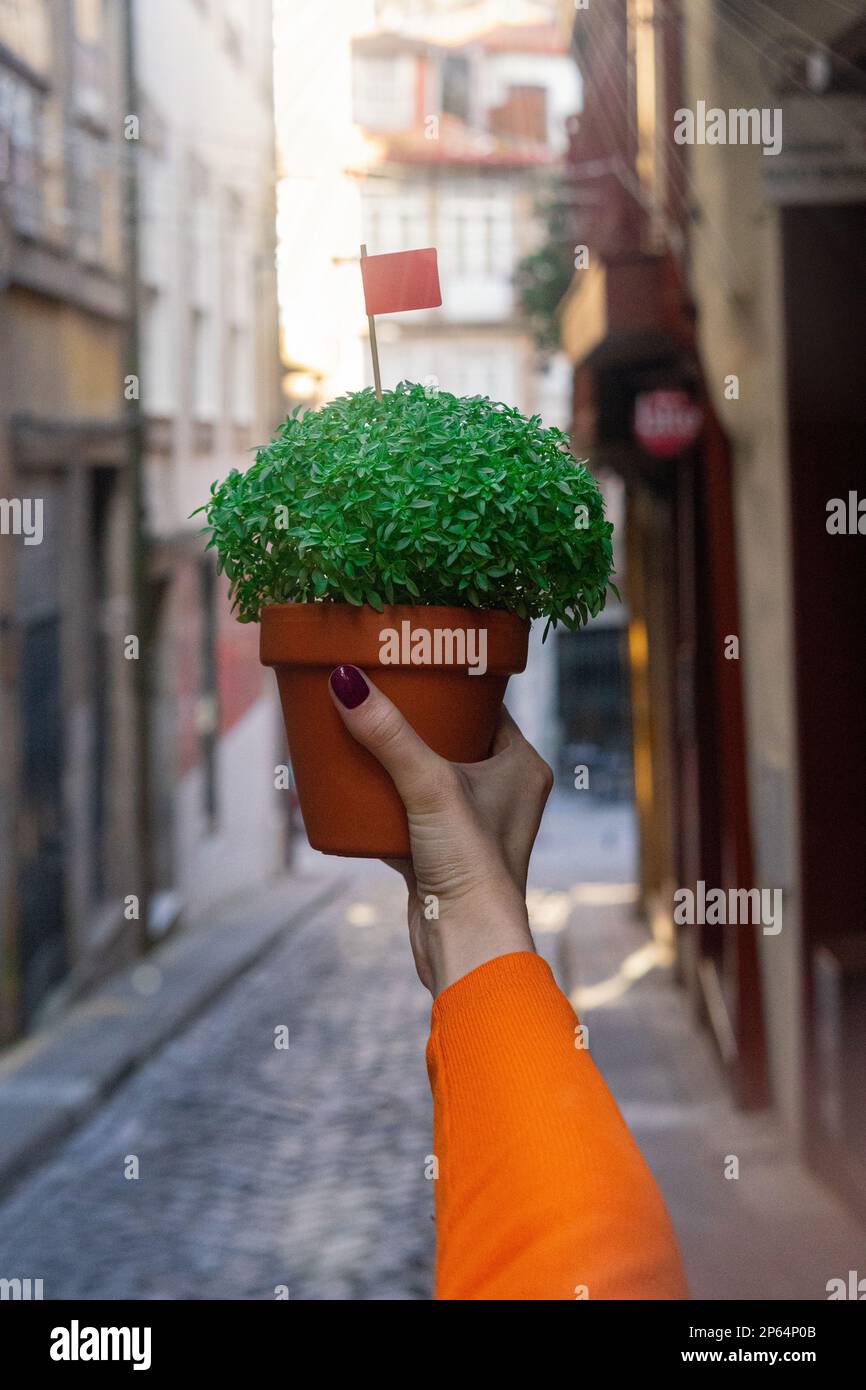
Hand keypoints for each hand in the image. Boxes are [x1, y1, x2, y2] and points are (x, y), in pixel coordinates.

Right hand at [329, 665, 553, 995]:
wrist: (466, 945)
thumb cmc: (471, 865)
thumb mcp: (428, 785)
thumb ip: (388, 734)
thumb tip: (346, 681)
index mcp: (522, 766)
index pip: (487, 707)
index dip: (452, 684)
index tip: (414, 662)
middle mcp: (503, 793)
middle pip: (452, 739)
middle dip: (414, 720)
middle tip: (377, 693)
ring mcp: (471, 826)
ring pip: (426, 777)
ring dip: (394, 759)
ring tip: (358, 728)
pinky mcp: (441, 855)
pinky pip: (407, 813)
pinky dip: (382, 800)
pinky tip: (350, 782)